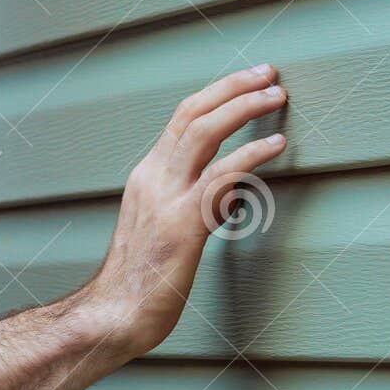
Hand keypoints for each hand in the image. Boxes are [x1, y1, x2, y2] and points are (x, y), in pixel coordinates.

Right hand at [77, 65, 287, 360]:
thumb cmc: (142, 281)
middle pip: (193, 114)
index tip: (249, 80)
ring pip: (205, 134)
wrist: (113, 316)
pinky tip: (277, 145)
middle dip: (233, 87)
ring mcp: (166, 199)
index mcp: (148, 176)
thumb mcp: (165, 229)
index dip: (217, 94)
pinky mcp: (184, 225)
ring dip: (244, 109)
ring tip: (277, 96)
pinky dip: (252, 156)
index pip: (182, 119)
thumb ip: (193, 204)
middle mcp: (153, 178)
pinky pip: (221, 178)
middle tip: (269, 73)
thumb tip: (231, 192)